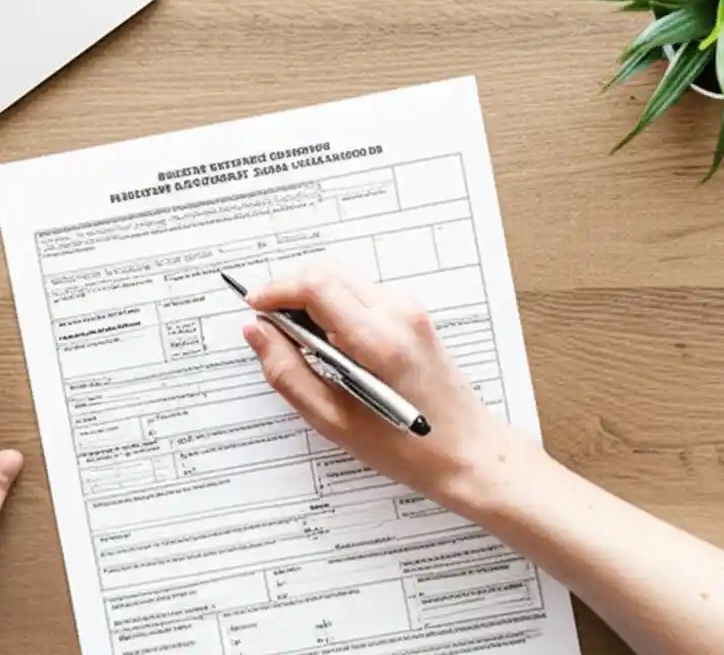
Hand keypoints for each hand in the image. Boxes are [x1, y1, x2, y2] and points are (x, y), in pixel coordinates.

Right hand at [242, 264, 532, 517]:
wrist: (468, 452)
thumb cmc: (408, 448)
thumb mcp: (332, 420)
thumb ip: (287, 371)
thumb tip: (257, 333)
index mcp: (378, 340)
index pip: (315, 284)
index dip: (276, 290)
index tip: (256, 309)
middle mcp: (397, 313)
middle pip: (326, 271)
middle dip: (290, 291)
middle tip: (272, 328)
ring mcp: (409, 311)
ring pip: (342, 279)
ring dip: (312, 300)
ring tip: (301, 345)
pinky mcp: (412, 316)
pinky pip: (360, 295)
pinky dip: (334, 309)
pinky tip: (331, 348)